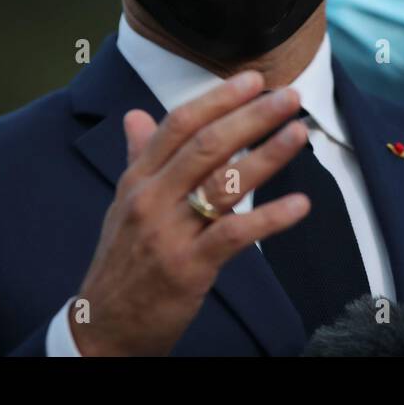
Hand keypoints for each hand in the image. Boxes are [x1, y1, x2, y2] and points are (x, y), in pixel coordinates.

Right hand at [70, 71, 310, 355]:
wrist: (103, 325)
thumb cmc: (121, 261)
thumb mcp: (122, 204)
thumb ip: (138, 156)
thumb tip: (136, 115)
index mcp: (138, 179)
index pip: (178, 125)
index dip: (217, 98)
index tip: (253, 79)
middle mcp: (151, 199)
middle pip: (206, 145)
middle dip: (251, 116)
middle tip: (289, 97)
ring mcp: (169, 233)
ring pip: (223, 183)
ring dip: (266, 155)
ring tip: (298, 134)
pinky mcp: (189, 267)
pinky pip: (234, 235)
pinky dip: (270, 218)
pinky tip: (300, 204)